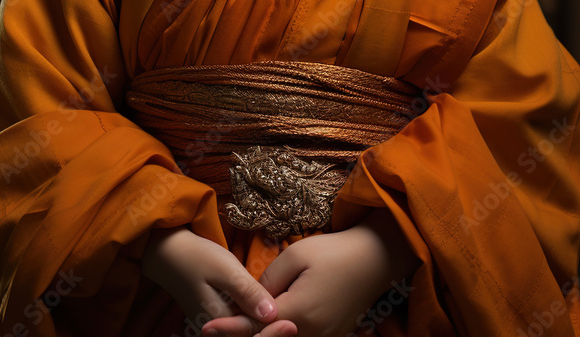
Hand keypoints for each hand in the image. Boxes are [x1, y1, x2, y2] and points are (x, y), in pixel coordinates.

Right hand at [142, 226, 297, 336]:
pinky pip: (237, 326)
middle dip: (269, 334)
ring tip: (284, 321)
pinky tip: (266, 314)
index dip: (273, 334)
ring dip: (262, 329)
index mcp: (218, 322)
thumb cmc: (196, 256)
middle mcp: (215, 330)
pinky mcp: (216, 316)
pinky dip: (252, 323)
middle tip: (292, 326)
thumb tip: (273, 314)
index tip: (291, 325)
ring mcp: (214, 325)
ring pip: (242, 333)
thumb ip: (247, 292)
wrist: (169, 251)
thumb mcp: (224, 269)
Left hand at [201, 210, 417, 336]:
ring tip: (241, 317)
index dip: (228, 328)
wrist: (374, 259)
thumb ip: (269, 280)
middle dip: (244, 332)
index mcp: (297, 314)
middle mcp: (309, 334)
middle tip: (219, 324)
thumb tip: (252, 297)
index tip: (205, 327)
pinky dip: (281, 331)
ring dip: (262, 332)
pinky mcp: (331, 335)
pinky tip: (270, 318)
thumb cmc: (334, 251)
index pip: (254, 327)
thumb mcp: (296, 255)